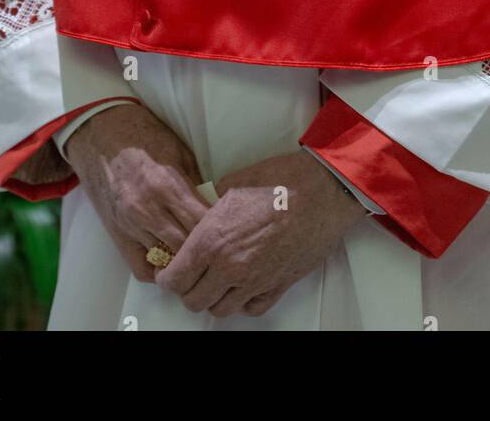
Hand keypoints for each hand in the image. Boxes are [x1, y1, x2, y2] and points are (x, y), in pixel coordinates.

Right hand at [65, 101, 210, 282]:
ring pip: (167, 261)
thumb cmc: (146, 139)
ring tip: (196, 255)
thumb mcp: (179, 154)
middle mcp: (149, 210)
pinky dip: (158, 270)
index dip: (217, 229)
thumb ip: (196, 185)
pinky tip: (169, 260)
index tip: (226, 229)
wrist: (104, 137)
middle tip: (215, 247)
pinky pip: (142, 268)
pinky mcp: (118, 235)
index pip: (202, 223)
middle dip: (203, 249)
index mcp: (168, 186)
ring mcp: (131, 226)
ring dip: (182, 260)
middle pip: (187, 247)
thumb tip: (215, 210)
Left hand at [154, 148, 367, 317]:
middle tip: (191, 273)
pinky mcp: (278, 286)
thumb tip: (198, 215)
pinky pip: (251, 309)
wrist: (322, 191)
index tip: (170, 268)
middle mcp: (230, 267)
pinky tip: (242, 284)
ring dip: (213, 297)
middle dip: (187, 288)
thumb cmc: (280, 180)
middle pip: (193, 300)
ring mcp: (255, 281)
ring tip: (216, 279)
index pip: (174, 278)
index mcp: (212, 240)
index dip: (167, 275)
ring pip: (220, 310)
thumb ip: (209, 207)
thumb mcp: (233, 184)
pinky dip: (242, 302)